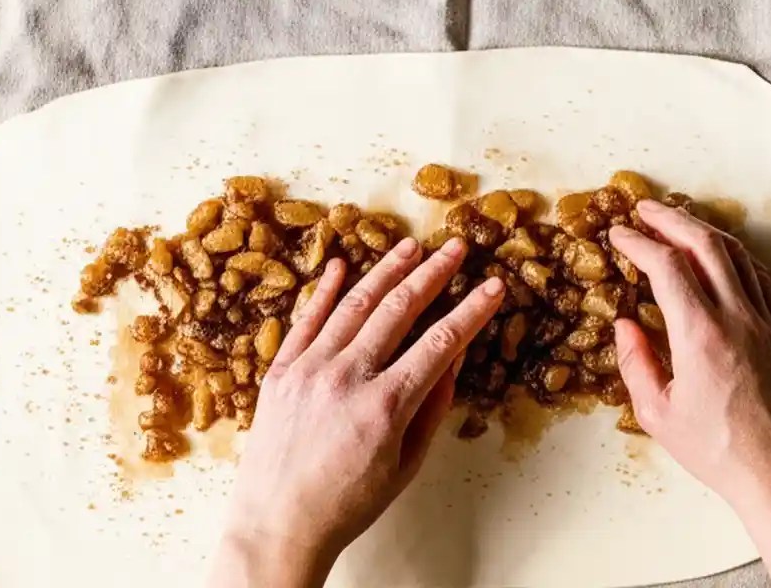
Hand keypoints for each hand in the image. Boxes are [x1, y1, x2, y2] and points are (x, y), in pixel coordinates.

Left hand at [208, 236, 504, 587]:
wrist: (278, 524)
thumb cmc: (348, 504)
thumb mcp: (405, 464)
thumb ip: (432, 408)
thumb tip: (452, 358)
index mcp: (386, 406)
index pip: (440, 343)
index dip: (472, 311)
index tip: (493, 286)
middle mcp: (347, 378)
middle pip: (399, 309)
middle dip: (433, 273)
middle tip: (455, 248)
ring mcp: (309, 370)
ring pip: (354, 304)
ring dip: (386, 271)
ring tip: (411, 246)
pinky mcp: (280, 371)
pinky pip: (305, 319)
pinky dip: (325, 290)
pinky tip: (343, 265)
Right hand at [610, 201, 770, 587]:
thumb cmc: (717, 451)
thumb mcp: (657, 414)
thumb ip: (635, 362)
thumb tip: (625, 324)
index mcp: (700, 335)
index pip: (666, 266)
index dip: (638, 242)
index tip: (618, 235)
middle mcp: (737, 318)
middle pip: (705, 244)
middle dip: (671, 219)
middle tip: (644, 209)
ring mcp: (765, 321)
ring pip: (737, 254)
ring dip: (704, 230)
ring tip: (678, 222)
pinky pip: (759, 276)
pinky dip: (735, 255)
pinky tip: (721, 255)